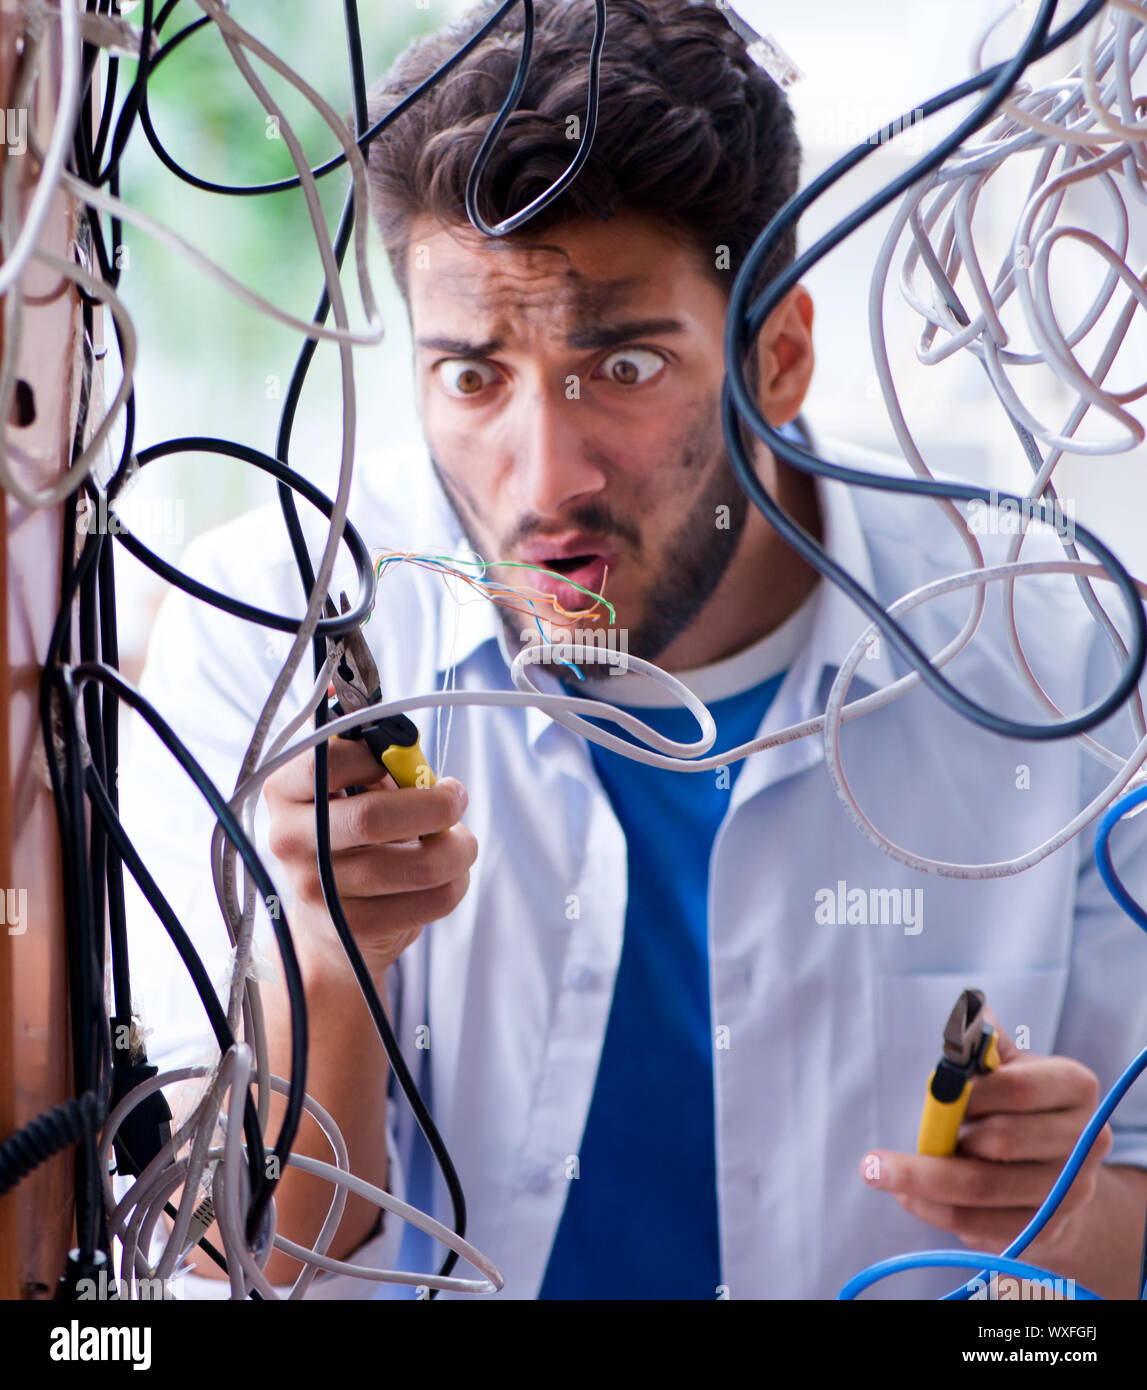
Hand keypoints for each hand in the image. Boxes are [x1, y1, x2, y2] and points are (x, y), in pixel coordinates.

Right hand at [264, 729, 476, 977]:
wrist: (329, 921)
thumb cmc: (354, 835)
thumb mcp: (354, 788)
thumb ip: (374, 755)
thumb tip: (387, 723)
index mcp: (285, 791)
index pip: (326, 762)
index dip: (377, 755)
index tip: (408, 761)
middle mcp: (289, 839)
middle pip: (371, 817)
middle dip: (434, 806)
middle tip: (456, 800)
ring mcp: (315, 889)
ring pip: (414, 866)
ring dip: (456, 850)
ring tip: (461, 843)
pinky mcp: (352, 928)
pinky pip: (427, 902)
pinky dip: (454, 884)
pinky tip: (449, 876)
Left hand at [860, 1017, 1112, 1256]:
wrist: (1058, 1172)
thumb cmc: (1022, 1106)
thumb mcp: (1009, 1066)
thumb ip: (984, 1045)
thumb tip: (967, 1012)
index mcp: (1075, 1088)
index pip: (1020, 1087)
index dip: (971, 1092)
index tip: (933, 1092)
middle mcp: (1084, 1141)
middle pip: (1000, 1142)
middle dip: (938, 1141)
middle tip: (888, 1140)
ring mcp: (1070, 1192)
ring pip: (983, 1189)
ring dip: (922, 1180)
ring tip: (877, 1170)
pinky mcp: (1047, 1230)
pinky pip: (983, 1224)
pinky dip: (936, 1209)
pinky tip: (905, 1195)